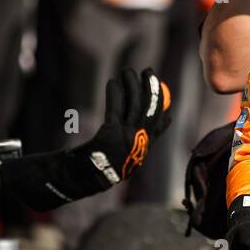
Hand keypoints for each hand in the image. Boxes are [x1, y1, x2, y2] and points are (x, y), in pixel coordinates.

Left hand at [0, 67, 169, 211]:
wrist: (85, 178)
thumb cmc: (103, 167)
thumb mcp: (125, 157)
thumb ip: (136, 143)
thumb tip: (149, 131)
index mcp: (144, 149)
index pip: (159, 125)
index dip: (163, 107)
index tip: (164, 94)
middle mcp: (139, 143)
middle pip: (151, 110)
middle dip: (152, 88)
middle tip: (149, 72)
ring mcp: (126, 138)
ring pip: (135, 106)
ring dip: (133, 85)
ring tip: (129, 71)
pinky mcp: (110, 134)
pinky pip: (115, 109)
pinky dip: (114, 94)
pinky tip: (112, 83)